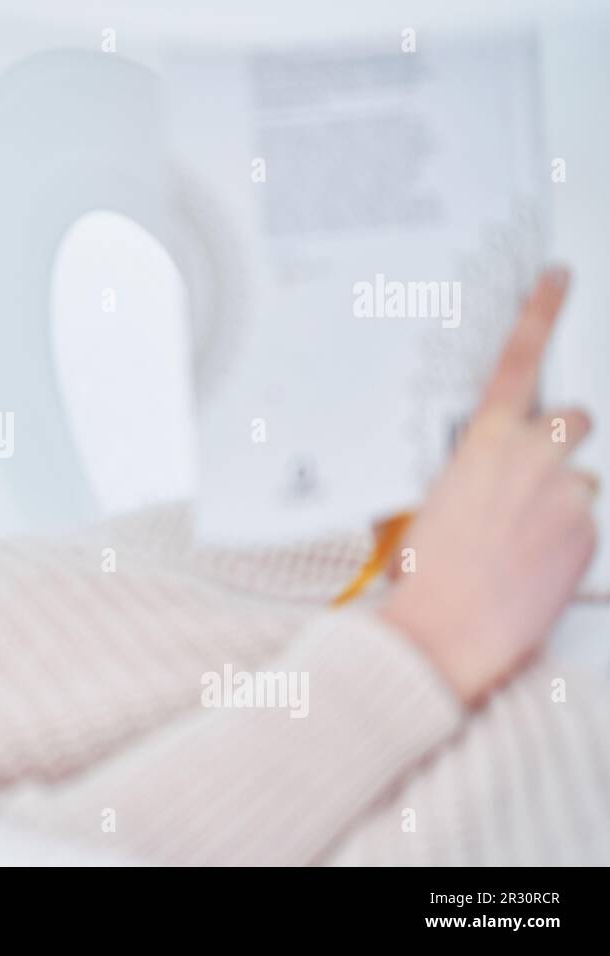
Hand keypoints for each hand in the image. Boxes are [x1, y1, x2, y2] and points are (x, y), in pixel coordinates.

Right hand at [379, 267, 597, 705]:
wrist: (444, 635)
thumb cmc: (422, 573)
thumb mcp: (421, 504)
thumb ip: (462, 469)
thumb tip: (480, 464)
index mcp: (484, 442)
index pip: (519, 359)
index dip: (540, 311)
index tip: (557, 279)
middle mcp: (536, 460)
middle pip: (572, 418)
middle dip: (558, 438)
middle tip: (531, 470)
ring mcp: (569, 497)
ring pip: (578, 479)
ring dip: (556, 498)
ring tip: (515, 540)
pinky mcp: (589, 537)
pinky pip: (584, 524)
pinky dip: (561, 541)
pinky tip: (526, 565)